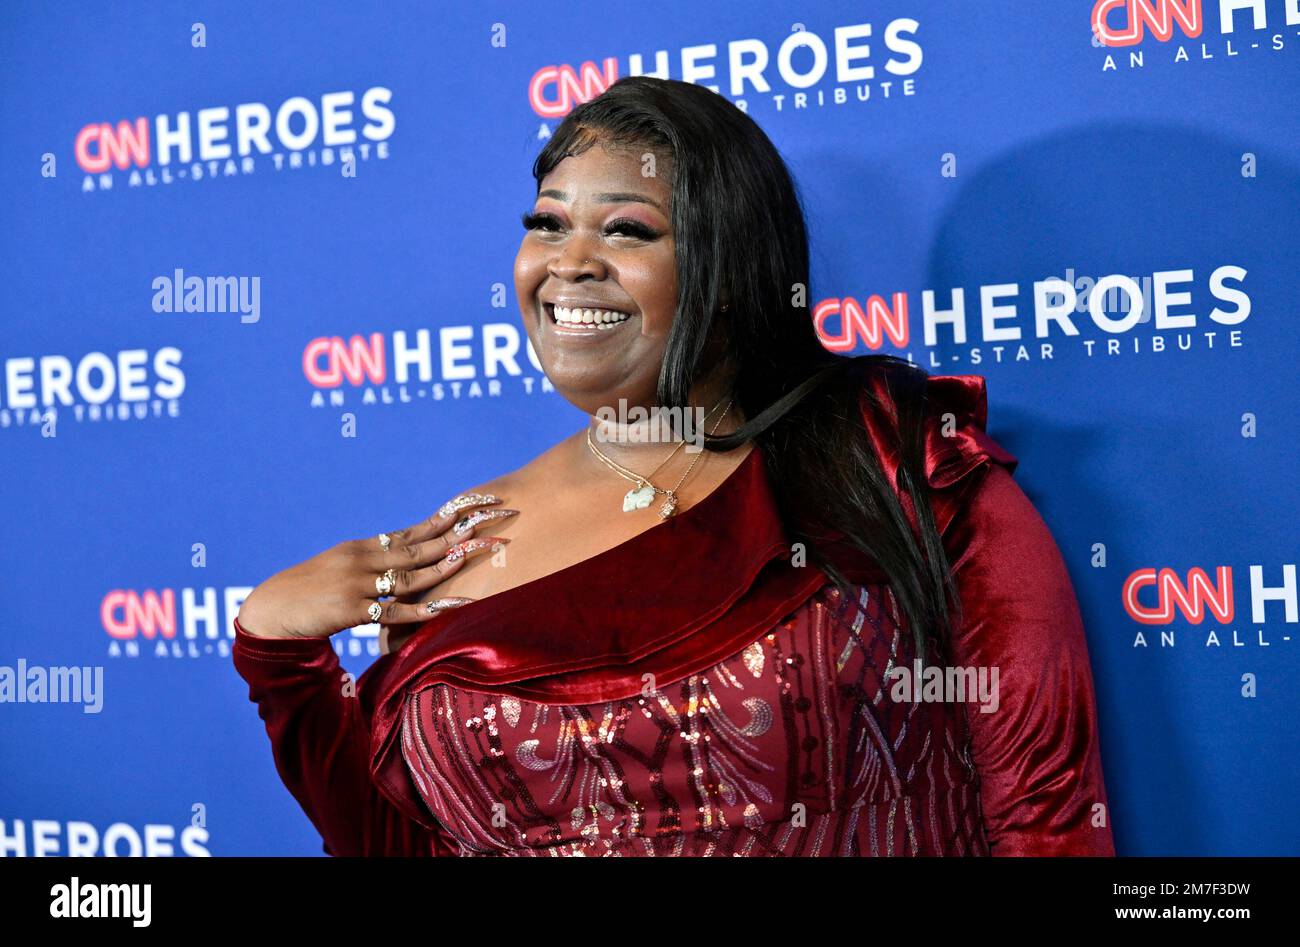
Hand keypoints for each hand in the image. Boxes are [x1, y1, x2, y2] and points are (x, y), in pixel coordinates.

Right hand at [237, 494, 514, 639]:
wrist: (271, 610)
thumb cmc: (311, 593)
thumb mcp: (343, 568)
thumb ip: (376, 563)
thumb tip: (408, 559)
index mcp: (366, 547)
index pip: (416, 529)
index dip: (450, 518)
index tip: (480, 505)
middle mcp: (365, 559)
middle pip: (421, 545)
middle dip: (460, 534)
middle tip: (494, 520)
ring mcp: (358, 583)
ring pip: (412, 573)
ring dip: (446, 564)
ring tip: (478, 551)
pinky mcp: (352, 610)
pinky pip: (396, 611)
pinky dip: (426, 610)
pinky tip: (452, 607)